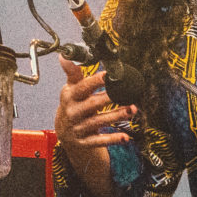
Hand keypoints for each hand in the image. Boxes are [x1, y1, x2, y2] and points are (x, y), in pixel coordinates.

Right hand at [55, 57, 135, 196]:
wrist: (64, 131)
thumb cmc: (72, 104)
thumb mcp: (70, 88)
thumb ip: (72, 73)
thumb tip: (65, 55)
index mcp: (69, 96)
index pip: (82, 88)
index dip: (95, 81)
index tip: (108, 75)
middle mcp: (72, 112)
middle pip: (92, 105)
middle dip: (109, 99)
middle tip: (125, 93)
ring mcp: (78, 128)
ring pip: (98, 122)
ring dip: (115, 116)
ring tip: (132, 110)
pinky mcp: (85, 141)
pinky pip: (99, 141)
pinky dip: (112, 139)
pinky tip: (125, 137)